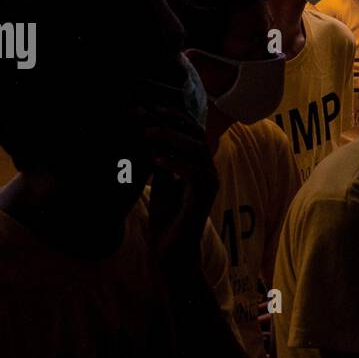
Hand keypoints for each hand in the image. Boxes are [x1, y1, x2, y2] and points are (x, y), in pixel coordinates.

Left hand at [141, 105, 218, 287]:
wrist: (171, 249)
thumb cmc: (166, 216)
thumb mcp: (160, 180)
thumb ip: (161, 157)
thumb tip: (149, 131)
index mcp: (199, 165)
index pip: (193, 131)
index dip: (174, 117)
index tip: (150, 108)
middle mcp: (209, 171)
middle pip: (197, 134)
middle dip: (173, 121)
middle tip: (149, 114)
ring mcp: (210, 183)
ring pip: (197, 149)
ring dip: (172, 138)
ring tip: (149, 133)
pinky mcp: (204, 196)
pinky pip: (194, 172)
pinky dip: (175, 163)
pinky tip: (156, 160)